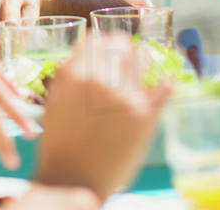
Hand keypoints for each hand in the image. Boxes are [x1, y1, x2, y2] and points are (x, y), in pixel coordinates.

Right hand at [35, 34, 170, 199]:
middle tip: (125, 61)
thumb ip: (69, 73)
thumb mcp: (54, 100)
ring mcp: (124, 97)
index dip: (103, 44)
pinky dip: (165, 86)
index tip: (109, 51)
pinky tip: (164, 86)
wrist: (74, 180)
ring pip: (142, 59)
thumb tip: (86, 50)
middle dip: (123, 50)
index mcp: (74, 75)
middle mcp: (100, 80)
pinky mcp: (144, 117)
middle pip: (121, 44)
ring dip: (141, 64)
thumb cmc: (60, 143)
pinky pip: (164, 89)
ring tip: (139, 74)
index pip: (98, 39)